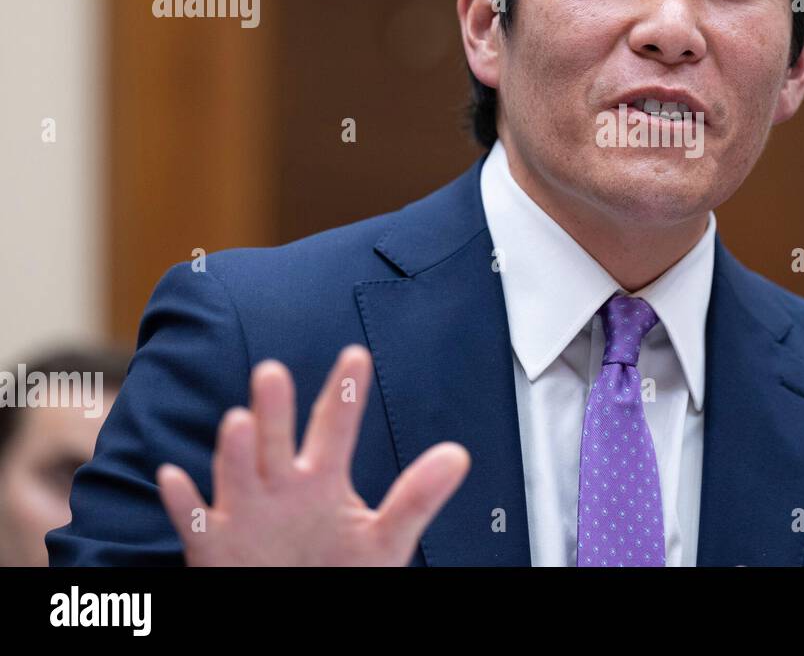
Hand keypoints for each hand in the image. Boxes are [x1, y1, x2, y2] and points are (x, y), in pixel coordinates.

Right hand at [156, 344, 469, 564]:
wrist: (296, 617)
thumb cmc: (336, 572)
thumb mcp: (383, 539)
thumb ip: (417, 497)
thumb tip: (459, 455)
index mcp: (321, 478)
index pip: (336, 427)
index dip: (346, 394)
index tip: (357, 355)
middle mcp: (279, 487)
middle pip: (277, 440)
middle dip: (274, 409)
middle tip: (274, 371)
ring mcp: (244, 512)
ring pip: (236, 473)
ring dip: (235, 451)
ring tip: (239, 420)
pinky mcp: (213, 546)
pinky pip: (195, 522)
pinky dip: (184, 503)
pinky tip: (175, 478)